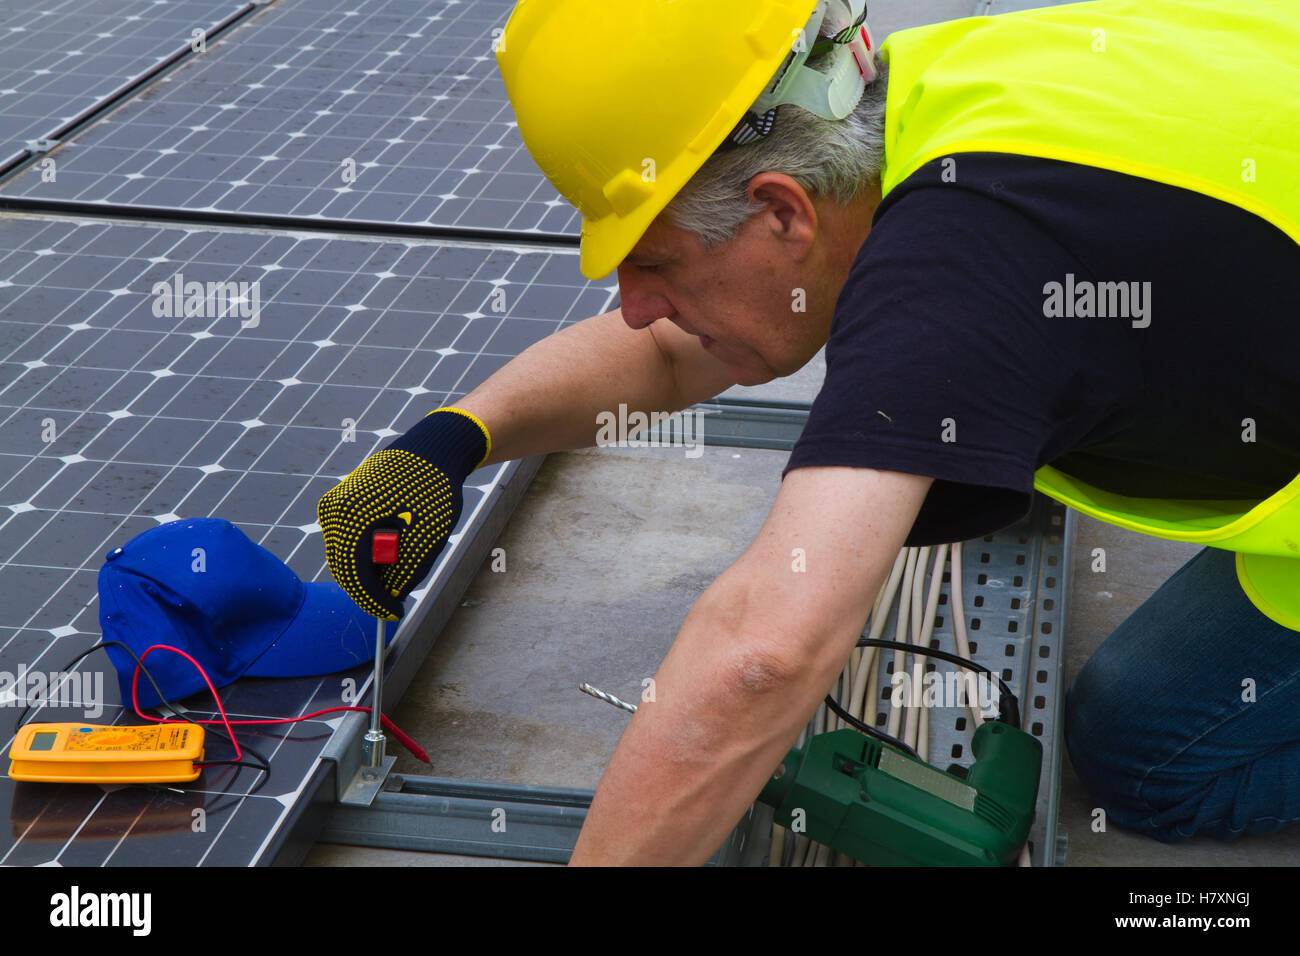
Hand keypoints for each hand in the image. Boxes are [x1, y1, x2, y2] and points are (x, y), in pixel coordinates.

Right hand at [318, 408, 489, 618]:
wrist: (431, 449)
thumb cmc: (432, 490)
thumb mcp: (425, 538)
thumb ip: (404, 572)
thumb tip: (389, 595)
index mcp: (350, 517)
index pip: (355, 575)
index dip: (375, 601)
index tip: (394, 614)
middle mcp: (333, 511)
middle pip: (345, 568)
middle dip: (371, 588)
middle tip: (397, 600)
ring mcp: (334, 506)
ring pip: (347, 555)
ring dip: (371, 569)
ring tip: (403, 565)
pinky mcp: (342, 504)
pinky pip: (350, 539)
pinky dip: (369, 552)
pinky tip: (395, 546)